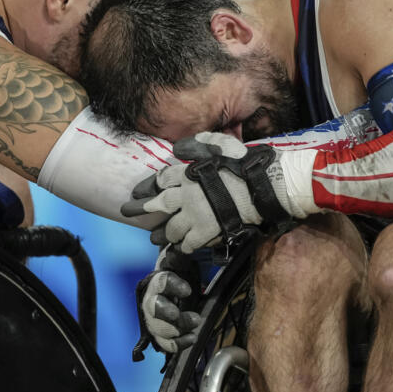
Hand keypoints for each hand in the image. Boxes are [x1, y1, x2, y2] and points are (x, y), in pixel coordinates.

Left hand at [122, 132, 292, 253]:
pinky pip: (189, 243)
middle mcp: (188, 194)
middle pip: (159, 205)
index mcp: (188, 173)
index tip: (137, 192)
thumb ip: (198, 145)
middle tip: (129, 213)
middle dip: (141, 210)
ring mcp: (196, 214)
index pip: (161, 180)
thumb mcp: (219, 144)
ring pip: (172, 228)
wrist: (263, 186)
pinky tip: (183, 247)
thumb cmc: (244, 163)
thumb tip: (179, 148)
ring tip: (157, 237)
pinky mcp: (207, 231)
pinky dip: (184, 246)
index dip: (148, 187)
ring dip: (165, 233)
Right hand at [133, 245, 200, 356]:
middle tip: (184, 315)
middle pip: (153, 309)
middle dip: (167, 312)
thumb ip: (180, 256)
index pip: (160, 282)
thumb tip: (180, 248)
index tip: (187, 290)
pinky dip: (177, 344)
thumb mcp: (182, 261)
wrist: (179, 287)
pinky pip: (164, 343)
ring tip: (195, 324)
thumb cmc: (180, 273)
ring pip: (158, 328)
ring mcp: (154, 319)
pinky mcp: (161, 334)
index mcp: (157, 281)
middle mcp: (151, 301)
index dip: (171, 286)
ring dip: (176, 329)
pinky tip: (191, 338)